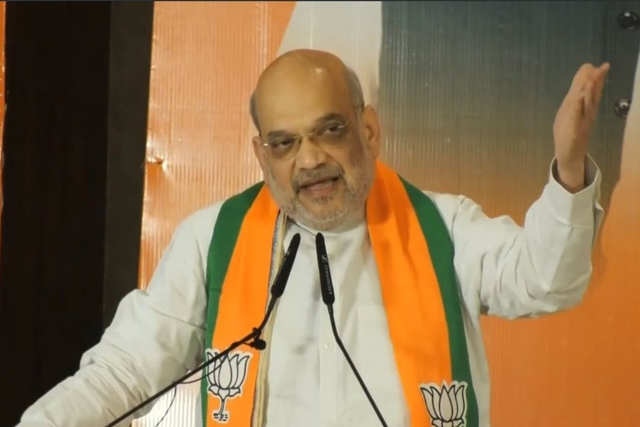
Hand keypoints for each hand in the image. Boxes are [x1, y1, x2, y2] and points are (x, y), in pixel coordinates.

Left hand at [552, 62, 609, 191]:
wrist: (569, 154)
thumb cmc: (570, 131)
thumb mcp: (572, 112)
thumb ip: (578, 97)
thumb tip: (585, 81)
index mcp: (585, 108)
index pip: (592, 90)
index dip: (596, 78)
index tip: (601, 65)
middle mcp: (587, 114)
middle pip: (592, 96)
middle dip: (595, 83)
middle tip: (601, 69)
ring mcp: (581, 123)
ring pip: (586, 106)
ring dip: (588, 94)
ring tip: (591, 81)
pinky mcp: (573, 132)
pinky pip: (575, 120)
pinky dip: (576, 110)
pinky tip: (576, 101)